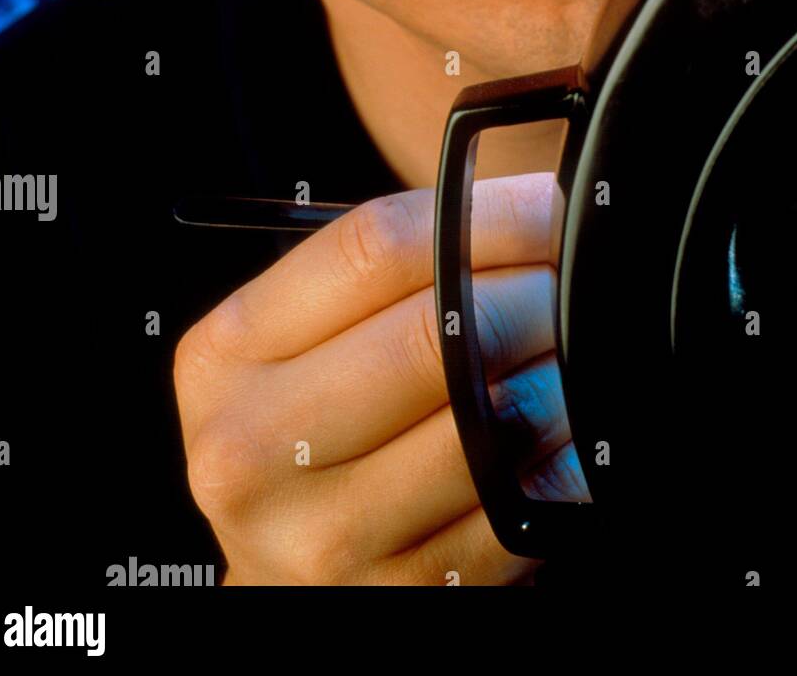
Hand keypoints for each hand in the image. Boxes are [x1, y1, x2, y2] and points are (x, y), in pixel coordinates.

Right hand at [173, 173, 586, 584]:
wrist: (286, 559)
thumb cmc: (312, 418)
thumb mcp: (305, 335)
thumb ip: (391, 266)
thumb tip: (531, 203)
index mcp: (226, 355)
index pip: (378, 246)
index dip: (486, 214)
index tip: (548, 206)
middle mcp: (255, 450)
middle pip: (439, 332)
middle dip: (532, 292)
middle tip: (570, 277)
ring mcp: (327, 534)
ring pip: (492, 421)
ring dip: (557, 371)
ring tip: (568, 346)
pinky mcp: (406, 593)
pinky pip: (522, 505)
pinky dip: (565, 454)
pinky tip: (563, 426)